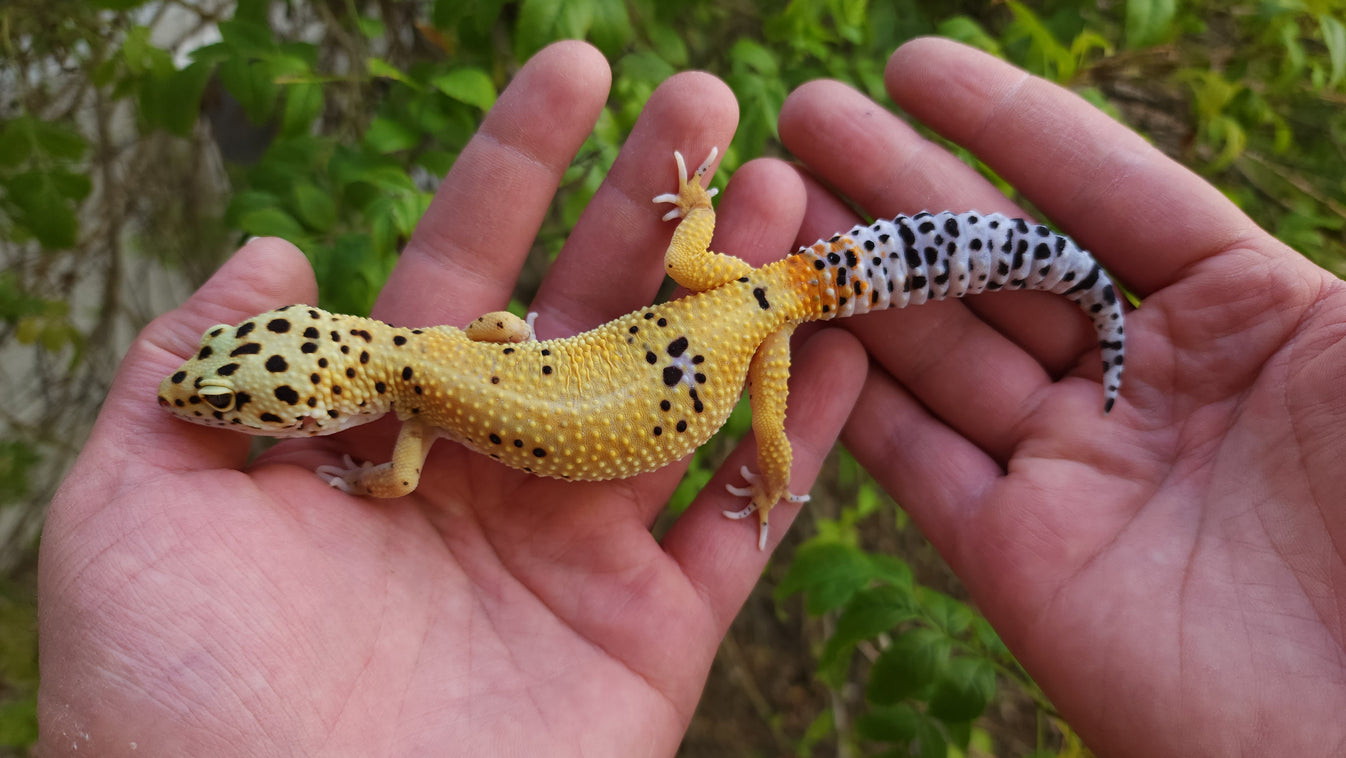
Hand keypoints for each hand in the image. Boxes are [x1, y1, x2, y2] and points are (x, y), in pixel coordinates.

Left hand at [38, 42, 866, 755]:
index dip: (520, 164)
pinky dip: (803, 438)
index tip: (578, 67)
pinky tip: (847, 344)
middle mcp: (491, 479)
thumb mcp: (138, 502)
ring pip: (681, 397)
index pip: (465, 264)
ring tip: (795, 191)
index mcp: (385, 434)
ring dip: (740, 293)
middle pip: (592, 312)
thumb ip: (206, 365)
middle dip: (654, 206)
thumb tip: (275, 247)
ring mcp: (578, 556)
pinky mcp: (651, 640)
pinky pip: (745, 524)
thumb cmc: (174, 695)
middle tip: (715, 102)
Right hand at [780, 38, 1345, 755]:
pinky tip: (791, 325)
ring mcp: (1074, 471)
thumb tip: (1166, 206)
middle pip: (1000, 262)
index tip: (913, 65)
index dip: (1010, 123)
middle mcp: (1146, 385)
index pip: (1105, 194)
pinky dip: (850, 396)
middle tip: (804, 115)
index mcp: (1247, 318)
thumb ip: (1267, 270)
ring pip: (941, 351)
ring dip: (853, 275)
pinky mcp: (1017, 559)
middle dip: (900, 183)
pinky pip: (916, 461)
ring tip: (771, 198)